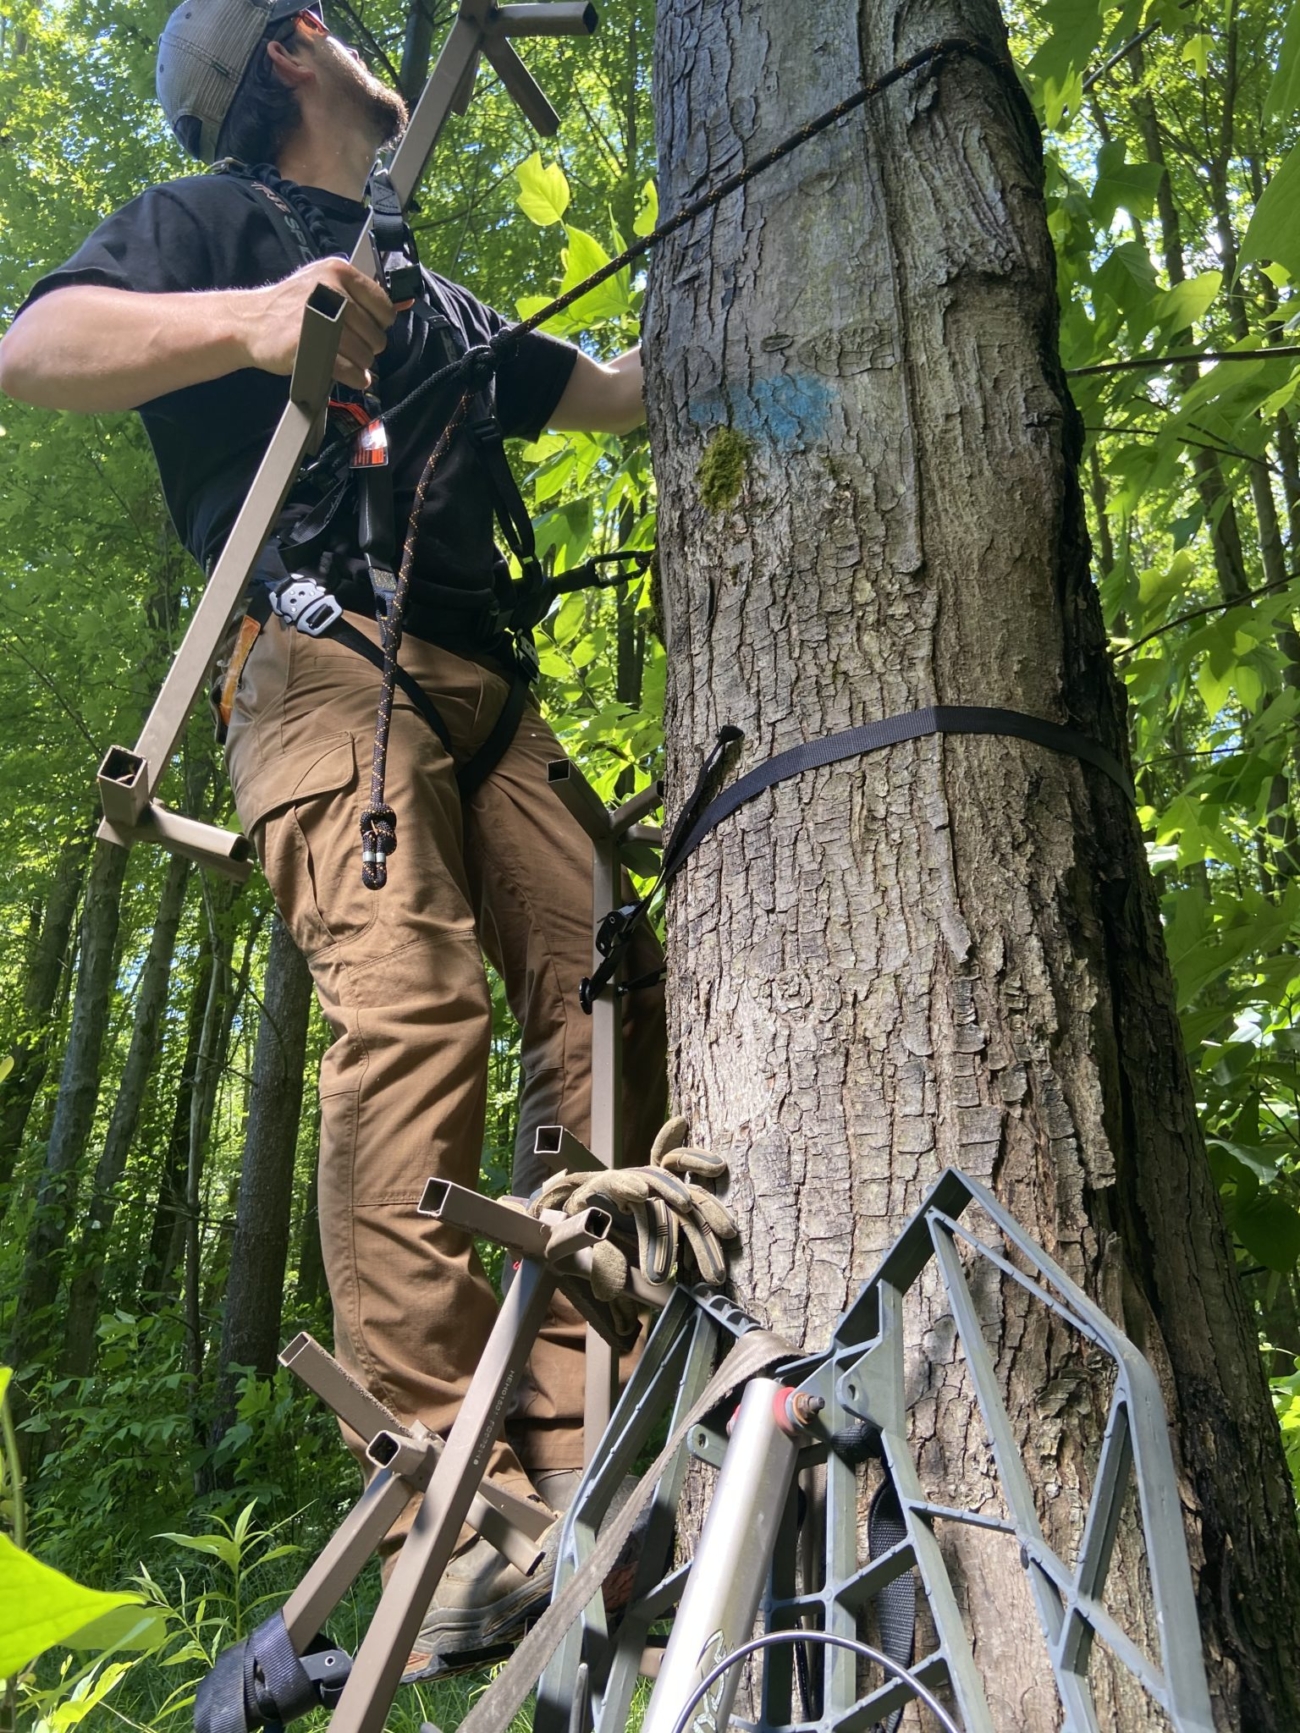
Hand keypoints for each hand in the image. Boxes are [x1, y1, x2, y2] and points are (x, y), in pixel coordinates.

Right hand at [239, 257, 396, 389]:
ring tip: (344, 359)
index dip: (379, 324)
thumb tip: (400, 306)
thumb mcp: (323, 284)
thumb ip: (357, 294)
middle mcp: (330, 291)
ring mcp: (320, 319)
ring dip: (360, 364)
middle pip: (375, 334)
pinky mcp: (310, 346)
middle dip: (368, 347)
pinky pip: (348, 369)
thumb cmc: (290, 307)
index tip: (367, 329)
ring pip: (364, 354)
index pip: (383, 306)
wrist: (249, 323)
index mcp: (338, 272)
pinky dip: (353, 377)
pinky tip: (349, 375)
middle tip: (350, 347)